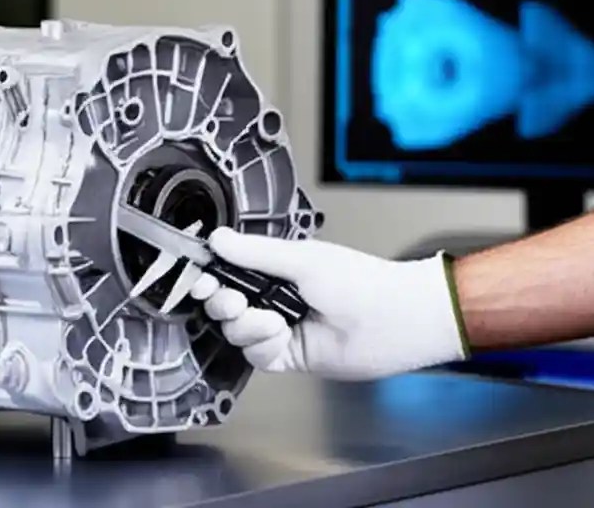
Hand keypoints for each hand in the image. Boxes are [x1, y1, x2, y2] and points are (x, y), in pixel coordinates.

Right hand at [194, 228, 469, 379]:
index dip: (209, 276)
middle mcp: (273, 297)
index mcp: (275, 268)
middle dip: (222, 302)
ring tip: (272, 320)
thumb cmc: (361, 283)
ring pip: (235, 331)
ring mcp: (278, 327)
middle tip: (235, 300)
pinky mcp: (286, 356)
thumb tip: (216, 238)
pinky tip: (281, 336)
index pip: (227, 271)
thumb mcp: (302, 259)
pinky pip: (254, 355)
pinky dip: (262, 346)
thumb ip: (254, 253)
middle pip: (223, 304)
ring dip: (247, 326)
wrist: (393, 322)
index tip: (200, 278)